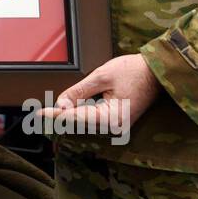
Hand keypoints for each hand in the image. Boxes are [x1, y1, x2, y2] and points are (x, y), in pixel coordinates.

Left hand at [34, 53, 159, 132]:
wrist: (157, 72)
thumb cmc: (133, 71)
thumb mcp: (101, 76)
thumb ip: (78, 92)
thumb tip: (60, 105)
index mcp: (112, 118)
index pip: (76, 118)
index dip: (56, 115)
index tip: (40, 113)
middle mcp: (115, 127)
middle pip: (80, 123)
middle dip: (62, 116)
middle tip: (40, 114)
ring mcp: (117, 126)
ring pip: (86, 122)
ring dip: (71, 115)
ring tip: (55, 110)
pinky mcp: (118, 121)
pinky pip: (95, 119)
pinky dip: (82, 113)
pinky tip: (71, 108)